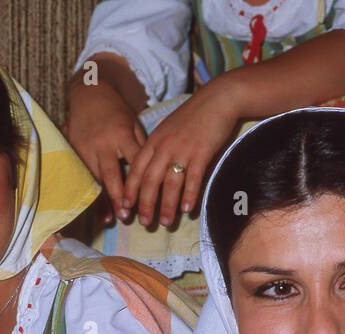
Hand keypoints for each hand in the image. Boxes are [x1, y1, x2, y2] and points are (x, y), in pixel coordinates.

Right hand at [66, 77, 146, 224]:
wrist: (89, 93)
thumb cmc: (117, 112)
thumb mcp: (133, 124)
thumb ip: (141, 147)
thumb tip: (153, 171)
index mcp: (121, 134)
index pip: (134, 161)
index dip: (141, 181)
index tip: (148, 198)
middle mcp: (103, 143)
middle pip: (111, 174)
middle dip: (118, 195)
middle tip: (127, 216)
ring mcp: (86, 148)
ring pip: (95, 179)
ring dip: (103, 201)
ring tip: (112, 219)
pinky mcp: (73, 150)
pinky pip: (82, 177)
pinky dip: (89, 194)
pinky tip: (95, 210)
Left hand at [121, 80, 240, 228]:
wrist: (218, 99)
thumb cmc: (194, 116)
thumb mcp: (169, 129)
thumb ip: (160, 148)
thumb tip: (154, 171)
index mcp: (154, 140)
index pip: (137, 169)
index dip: (130, 190)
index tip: (126, 207)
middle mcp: (165, 146)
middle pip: (150, 180)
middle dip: (145, 204)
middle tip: (144, 223)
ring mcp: (182, 149)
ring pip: (170, 183)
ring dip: (167, 205)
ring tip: (165, 222)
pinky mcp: (201, 152)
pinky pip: (193, 178)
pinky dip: (189, 195)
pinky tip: (187, 210)